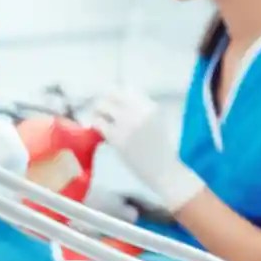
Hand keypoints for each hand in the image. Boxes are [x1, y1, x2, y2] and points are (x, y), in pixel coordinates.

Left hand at [90, 89, 202, 214]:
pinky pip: (98, 124)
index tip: (112, 102)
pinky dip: (96, 126)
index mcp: (150, 106)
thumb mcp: (157, 121)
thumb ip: (141, 110)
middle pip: (111, 94)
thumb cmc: (161, 148)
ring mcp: (127, 124)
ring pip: (101, 107)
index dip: (116, 95)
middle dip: (104, 102)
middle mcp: (138, 111)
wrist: (164, 170)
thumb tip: (118, 103)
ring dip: (98, 113)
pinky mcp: (117, 138)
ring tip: (100, 121)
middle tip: (102, 111)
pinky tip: (101, 133)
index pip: (126, 89)